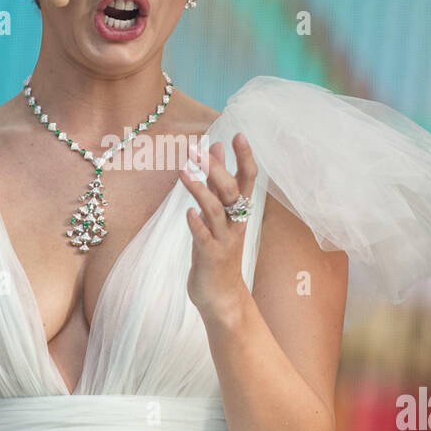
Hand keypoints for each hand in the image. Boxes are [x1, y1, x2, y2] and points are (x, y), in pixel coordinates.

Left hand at [178, 133, 256, 319]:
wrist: (221, 296)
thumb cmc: (218, 249)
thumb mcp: (219, 213)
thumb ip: (217, 181)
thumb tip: (216, 146)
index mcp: (239, 211)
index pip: (247, 179)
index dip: (245, 157)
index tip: (237, 134)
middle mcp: (235, 223)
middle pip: (231, 191)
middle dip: (215, 169)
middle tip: (195, 148)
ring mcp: (224, 241)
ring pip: (216, 211)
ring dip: (200, 191)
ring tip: (183, 172)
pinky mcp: (210, 258)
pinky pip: (205, 239)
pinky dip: (197, 225)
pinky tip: (187, 213)